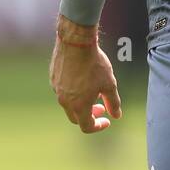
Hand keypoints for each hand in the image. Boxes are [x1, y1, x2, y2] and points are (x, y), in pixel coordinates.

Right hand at [49, 15, 121, 132]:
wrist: (76, 43)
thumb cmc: (95, 64)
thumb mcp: (109, 84)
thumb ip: (113, 102)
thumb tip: (117, 116)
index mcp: (78, 105)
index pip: (86, 126)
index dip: (98, 126)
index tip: (107, 120)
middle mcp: (64, 101)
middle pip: (76, 118)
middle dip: (90, 115)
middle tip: (101, 107)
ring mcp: (56, 90)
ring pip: (69, 104)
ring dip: (81, 103)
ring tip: (94, 90)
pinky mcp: (53, 79)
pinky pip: (63, 91)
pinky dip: (74, 92)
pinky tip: (83, 79)